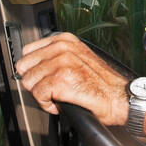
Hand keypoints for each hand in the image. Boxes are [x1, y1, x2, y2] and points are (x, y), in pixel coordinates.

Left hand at [14, 33, 130, 126]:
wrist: (120, 98)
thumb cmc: (102, 84)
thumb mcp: (78, 57)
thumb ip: (56, 56)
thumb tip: (33, 66)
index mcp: (64, 40)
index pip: (27, 52)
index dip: (33, 69)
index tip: (44, 78)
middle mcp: (61, 48)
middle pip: (25, 68)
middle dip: (35, 82)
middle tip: (52, 89)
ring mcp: (61, 63)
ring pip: (29, 83)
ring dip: (42, 95)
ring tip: (59, 96)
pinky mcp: (60, 81)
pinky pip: (38, 96)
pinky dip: (47, 105)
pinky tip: (61, 103)